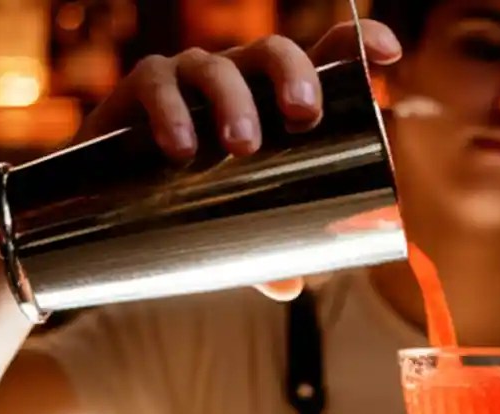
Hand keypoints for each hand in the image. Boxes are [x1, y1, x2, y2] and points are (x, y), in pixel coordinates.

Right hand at [73, 21, 403, 301]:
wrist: (110, 200)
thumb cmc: (194, 202)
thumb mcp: (237, 224)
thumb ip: (265, 252)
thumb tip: (291, 285)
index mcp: (274, 98)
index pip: (324, 56)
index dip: (359, 43)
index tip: (389, 54)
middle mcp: (237, 78)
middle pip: (274, 53)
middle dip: (294, 76)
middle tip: (303, 115)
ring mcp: (188, 78)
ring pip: (217, 68)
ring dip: (233, 101)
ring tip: (242, 145)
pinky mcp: (139, 89)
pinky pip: (156, 84)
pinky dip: (170, 111)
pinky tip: (180, 146)